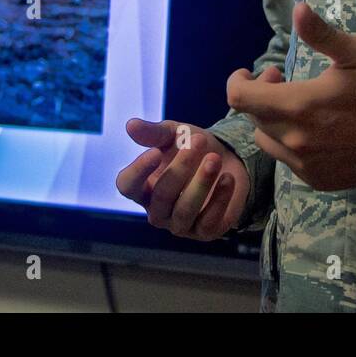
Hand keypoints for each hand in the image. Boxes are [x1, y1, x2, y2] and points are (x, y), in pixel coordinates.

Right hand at [116, 70, 280, 240]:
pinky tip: (227, 178)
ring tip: (214, 158)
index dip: (138, 171)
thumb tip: (130, 125)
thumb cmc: (192, 148)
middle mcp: (157, 210)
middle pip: (161, 196)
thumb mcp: (173, 134)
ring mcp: (180, 224)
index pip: (127, 186)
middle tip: (197, 141)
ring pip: (185, 210)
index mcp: (142, 188)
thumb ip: (153, 133)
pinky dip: (219, 199)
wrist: (228, 159)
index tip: (155, 152)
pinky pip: (208, 222)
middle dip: (180, 168)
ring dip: (201, 183)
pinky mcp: (205, 232)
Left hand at [228, 2, 355, 191]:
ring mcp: (306, 165)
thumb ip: (321, 34)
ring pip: (268, 141)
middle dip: (261, 95)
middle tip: (282, 81)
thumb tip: (298, 9)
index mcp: (298, 106)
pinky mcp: (318, 180)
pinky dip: (291, 144)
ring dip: (273, 121)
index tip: (252, 72)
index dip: (239, 82)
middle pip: (253, 118)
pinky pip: (288, 162)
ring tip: (298, 106)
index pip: (240, 98)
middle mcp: (295, 141)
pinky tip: (314, 131)